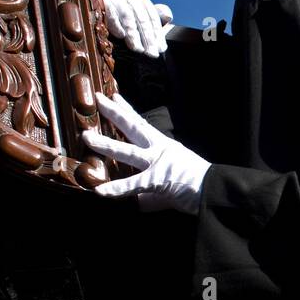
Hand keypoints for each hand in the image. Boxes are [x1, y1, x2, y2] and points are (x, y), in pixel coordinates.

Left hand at [84, 91, 210, 214]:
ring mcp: (157, 163)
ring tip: (85, 137)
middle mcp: (159, 150)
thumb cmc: (199, 185)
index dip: (127, 110)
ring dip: (104, 144)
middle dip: (113, 112)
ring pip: (125, 150)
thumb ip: (150, 192)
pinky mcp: (157, 181)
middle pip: (132, 126)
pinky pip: (133, 185)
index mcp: (164, 147)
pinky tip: (100, 191)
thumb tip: (138, 202)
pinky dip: (116, 189)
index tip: (115, 97)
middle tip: (97, 98)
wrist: (214, 190)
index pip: (142, 124)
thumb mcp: (171, 182)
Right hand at [103, 0, 173, 56]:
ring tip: (139, 50)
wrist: (93, 3)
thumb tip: (168, 17)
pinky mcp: (104, 3)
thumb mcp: (137, 13)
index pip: (152, 18)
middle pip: (142, 20)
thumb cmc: (119, 12)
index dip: (158, 35)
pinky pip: (112, 16)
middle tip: (152, 54)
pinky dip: (116, 26)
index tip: (161, 49)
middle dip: (148, 39)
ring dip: (134, 36)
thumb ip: (153, 17)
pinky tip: (121, 36)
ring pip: (129, 20)